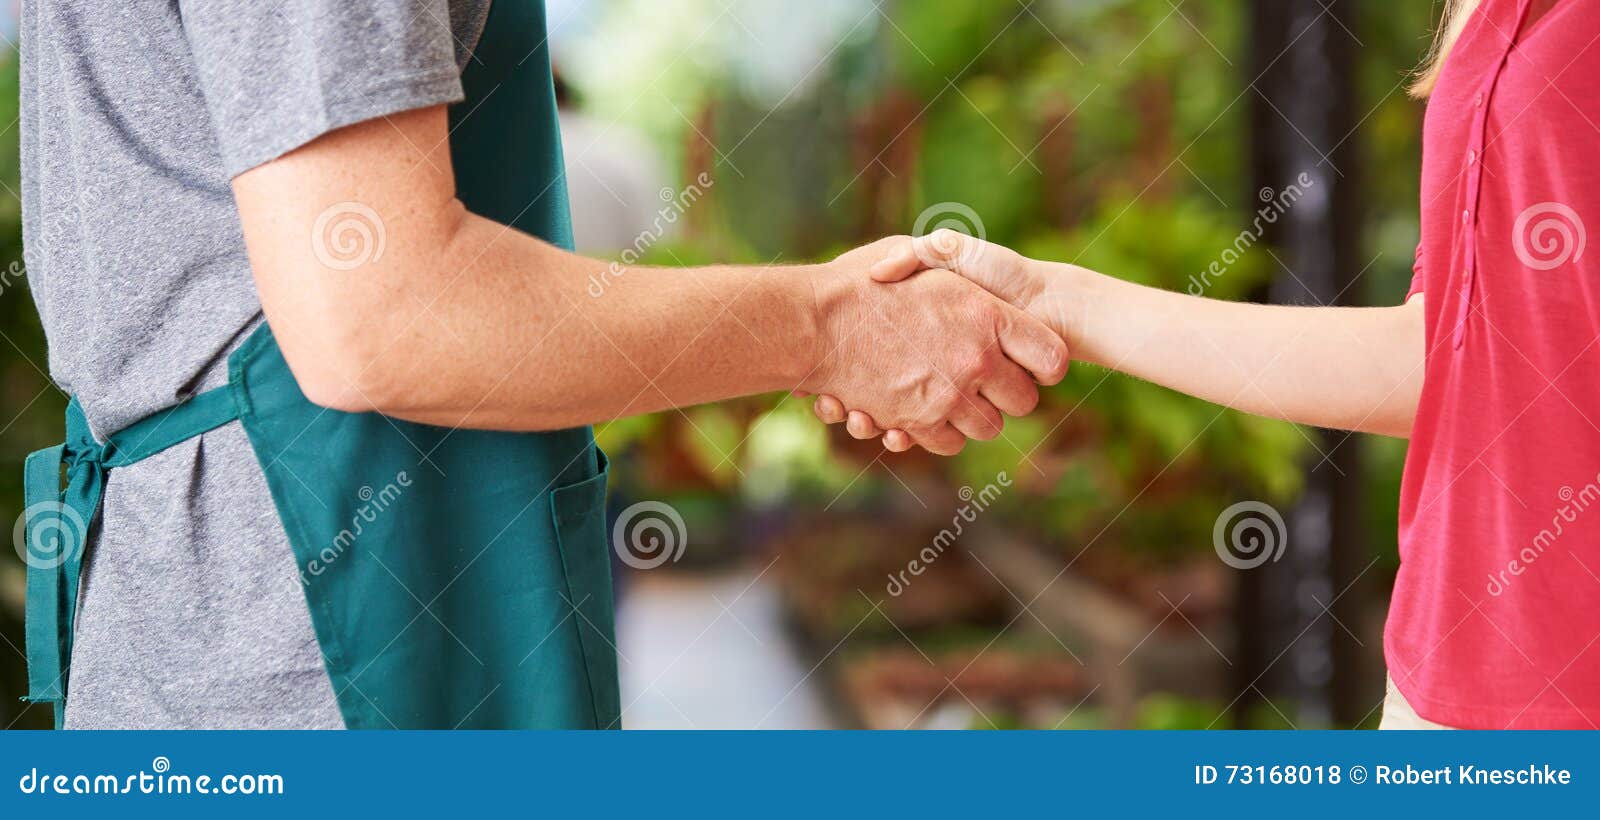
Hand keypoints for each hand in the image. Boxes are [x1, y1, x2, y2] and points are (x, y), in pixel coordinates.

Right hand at [799, 237, 1067, 455]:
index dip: (1044, 365)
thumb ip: (959, 269)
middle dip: (1007, 396)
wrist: (814, 322)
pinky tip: (921, 409)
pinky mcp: (918, 422)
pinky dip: (938, 432)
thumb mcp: (919, 258)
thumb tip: (982, 285)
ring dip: (972, 416)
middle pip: (1022, 402)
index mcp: (987, 315)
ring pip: (986, 428)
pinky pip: (948, 442)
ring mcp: (948, 395)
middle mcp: (975, 359)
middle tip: (987, 382)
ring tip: (949, 394)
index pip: (1049, 358)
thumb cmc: (863, 282)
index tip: (1030, 364)